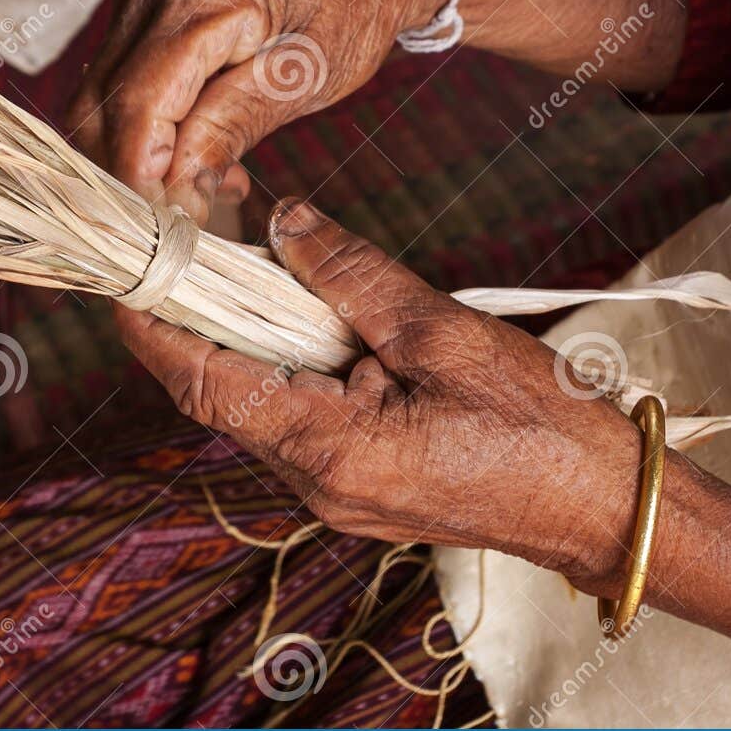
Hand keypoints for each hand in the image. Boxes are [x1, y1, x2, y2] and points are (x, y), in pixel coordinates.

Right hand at [70, 0, 457, 221]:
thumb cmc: (353, 7)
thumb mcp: (307, 77)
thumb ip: (234, 124)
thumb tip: (174, 188)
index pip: (140, 100)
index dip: (138, 176)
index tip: (156, 240)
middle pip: (103, 100)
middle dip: (121, 180)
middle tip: (161, 246)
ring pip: (97, 95)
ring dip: (129, 161)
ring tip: (189, 205)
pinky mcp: (139, 2)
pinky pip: (115, 79)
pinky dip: (140, 133)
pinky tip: (190, 164)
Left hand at [113, 199, 647, 591]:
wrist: (602, 507)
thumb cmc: (540, 425)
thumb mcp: (441, 332)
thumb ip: (351, 276)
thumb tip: (284, 223)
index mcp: (328, 450)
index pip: (205, 382)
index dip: (155, 326)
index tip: (127, 273)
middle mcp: (314, 484)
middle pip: (221, 393)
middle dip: (198, 320)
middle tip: (189, 248)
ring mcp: (333, 494)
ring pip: (256, 406)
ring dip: (244, 340)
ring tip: (246, 269)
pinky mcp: (356, 489)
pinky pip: (294, 421)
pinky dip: (285, 367)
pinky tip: (304, 319)